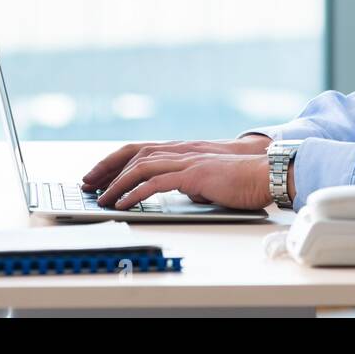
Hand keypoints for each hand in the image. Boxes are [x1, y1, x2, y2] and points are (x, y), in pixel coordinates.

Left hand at [84, 142, 273, 210]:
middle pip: (134, 153)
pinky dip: (135, 192)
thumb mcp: (210, 178)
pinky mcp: (194, 174)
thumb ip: (192, 181)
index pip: (141, 150)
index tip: (98, 174)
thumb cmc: (243, 178)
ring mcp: (187, 160)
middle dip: (107, 167)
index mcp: (183, 150)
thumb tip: (183, 191)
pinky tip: (123, 203)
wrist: (267, 173)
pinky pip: (156, 182)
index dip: (116, 160)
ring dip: (117, 183)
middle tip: (88, 183)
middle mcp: (181, 151)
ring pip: (141, 166)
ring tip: (101, 198)